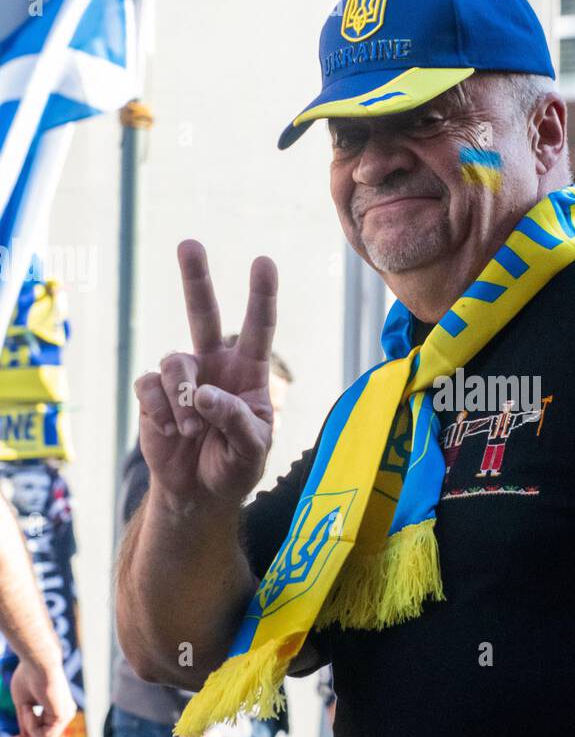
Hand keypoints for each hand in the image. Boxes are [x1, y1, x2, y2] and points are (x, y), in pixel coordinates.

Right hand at [8, 659, 75, 736]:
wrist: (37, 662)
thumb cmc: (29, 677)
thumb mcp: (24, 704)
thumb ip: (26, 722)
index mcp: (57, 708)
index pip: (45, 732)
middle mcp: (65, 713)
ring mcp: (66, 715)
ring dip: (28, 726)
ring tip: (26, 708)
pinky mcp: (63, 716)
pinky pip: (43, 735)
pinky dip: (31, 725)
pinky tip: (29, 709)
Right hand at [134, 241, 277, 508]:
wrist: (199, 493)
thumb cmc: (235, 467)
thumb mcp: (252, 450)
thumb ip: (236, 420)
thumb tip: (203, 392)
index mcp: (249, 373)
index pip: (258, 329)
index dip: (261, 296)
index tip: (263, 261)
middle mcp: (215, 366)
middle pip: (204, 315)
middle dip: (195, 279)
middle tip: (188, 243)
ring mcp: (182, 377)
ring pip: (175, 361)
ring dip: (182, 400)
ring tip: (191, 432)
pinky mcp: (153, 394)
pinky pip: (150, 387)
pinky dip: (161, 413)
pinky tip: (171, 434)